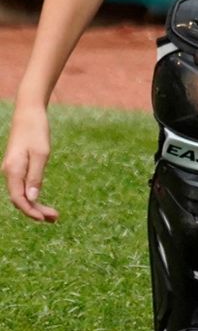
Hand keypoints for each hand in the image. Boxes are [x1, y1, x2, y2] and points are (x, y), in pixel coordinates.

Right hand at [2, 103, 58, 221]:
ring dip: (35, 205)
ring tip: (53, 214)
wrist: (29, 112)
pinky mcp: (17, 166)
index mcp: (13, 170)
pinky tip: (41, 200)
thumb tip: (32, 199)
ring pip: (21, 194)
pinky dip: (32, 195)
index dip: (31, 212)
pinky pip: (22, 186)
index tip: (45, 219)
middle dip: (36, 211)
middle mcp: (9, 172)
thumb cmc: (36, 130)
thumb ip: (35, 177)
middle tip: (55, 218)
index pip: (19, 199)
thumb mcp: (41, 153)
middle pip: (20, 199)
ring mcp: (12, 169)